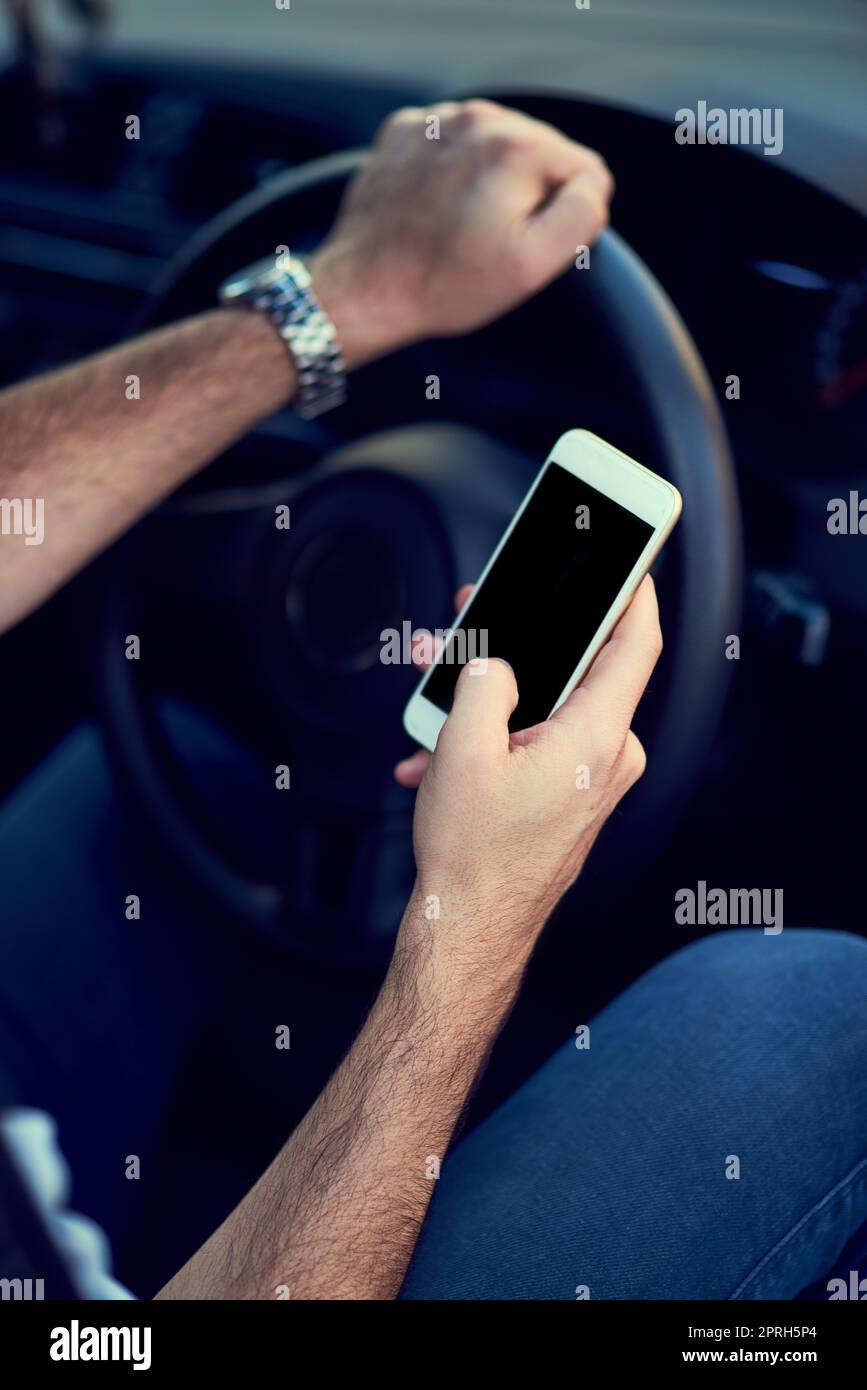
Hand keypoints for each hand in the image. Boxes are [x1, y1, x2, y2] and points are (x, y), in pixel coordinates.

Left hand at [308, 98, 612, 368]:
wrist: (363, 292)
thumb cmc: (444, 286)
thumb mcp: (532, 266)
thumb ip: (582, 214)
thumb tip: (594, 184)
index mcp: (518, 147)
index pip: (584, 170)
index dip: (567, 216)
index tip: (529, 246)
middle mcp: (478, 118)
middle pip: (540, 154)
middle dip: (528, 196)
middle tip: (492, 243)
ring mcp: (438, 121)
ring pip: (496, 147)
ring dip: (491, 184)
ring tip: (461, 229)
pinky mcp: (405, 132)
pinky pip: (453, 147)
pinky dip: (452, 174)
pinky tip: (436, 211)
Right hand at [394, 576, 661, 973]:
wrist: (469, 927)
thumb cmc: (475, 856)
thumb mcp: (464, 749)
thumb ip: (484, 681)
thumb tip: (494, 664)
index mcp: (595, 738)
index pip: (635, 645)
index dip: (634, 594)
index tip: (630, 564)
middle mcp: (608, 757)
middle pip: (577, 674)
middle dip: (519, 650)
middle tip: (476, 626)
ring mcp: (594, 781)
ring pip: (545, 712)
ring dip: (489, 707)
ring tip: (436, 717)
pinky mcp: (574, 798)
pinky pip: (538, 748)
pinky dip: (492, 745)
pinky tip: (442, 760)